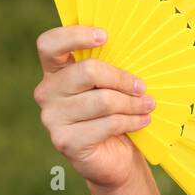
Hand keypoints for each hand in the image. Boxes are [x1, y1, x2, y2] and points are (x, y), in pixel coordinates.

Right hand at [33, 25, 154, 188]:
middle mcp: (47, 93)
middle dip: (122, 79)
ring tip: (148, 106)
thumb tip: (137, 48)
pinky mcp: (66, 141)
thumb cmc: (114, 115)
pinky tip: (142, 121)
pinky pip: (108, 123)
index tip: (105, 37)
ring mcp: (52, 118)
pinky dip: (131, 121)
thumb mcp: (111, 87)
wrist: (115, 159)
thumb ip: (110, 69)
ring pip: (103, 100)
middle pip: (87, 71)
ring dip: (132, 103)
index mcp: (55, 72)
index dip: (74, 36)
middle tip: (142, 87)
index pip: (49, 45)